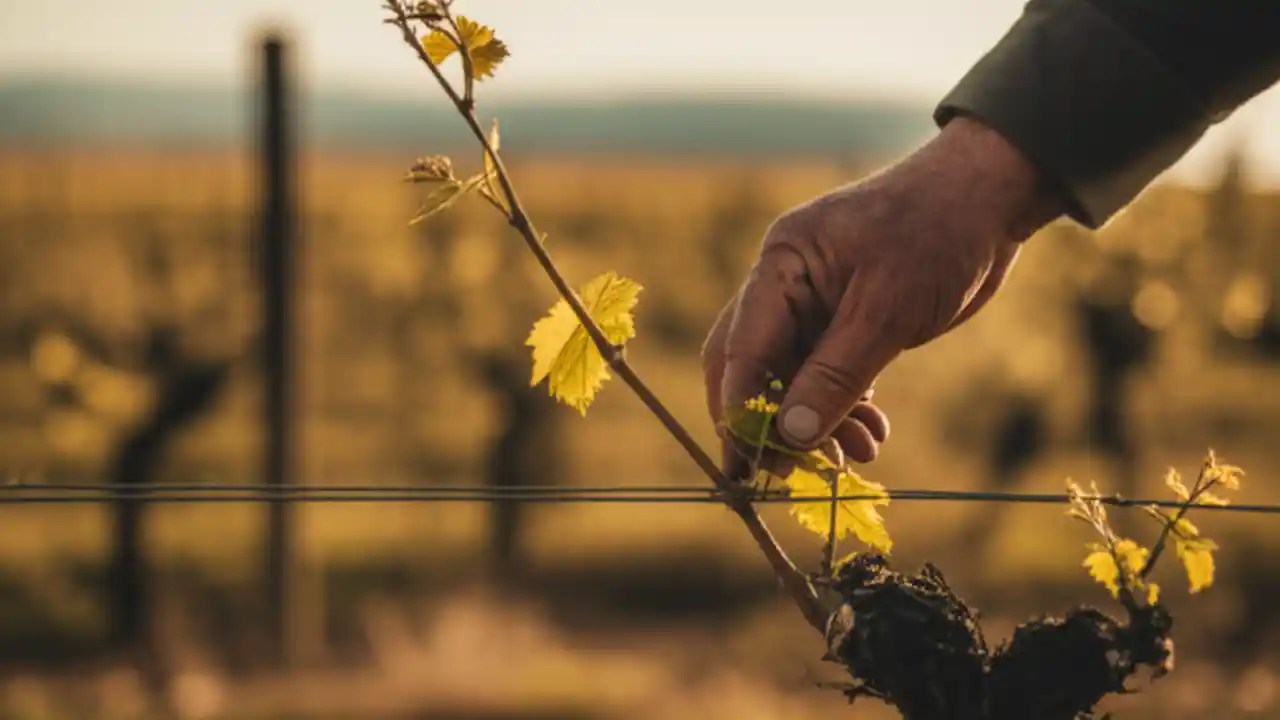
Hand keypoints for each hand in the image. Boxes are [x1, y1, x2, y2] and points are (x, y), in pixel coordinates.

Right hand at [702, 116, 1062, 476]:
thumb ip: (835, 374)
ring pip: (795, 379)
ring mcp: (816, 304)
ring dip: (819, 423)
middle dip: (770, 424)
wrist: (992, 198)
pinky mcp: (849, 321)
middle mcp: (787, 286)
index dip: (741, 411)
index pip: (741, 349)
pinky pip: (830, 375)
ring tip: (858, 457)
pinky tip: (874, 436)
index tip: (747, 466)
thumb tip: (790, 437)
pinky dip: (846, 409)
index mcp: (780, 265)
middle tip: (791, 475)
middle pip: (753, 368)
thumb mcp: (887, 310)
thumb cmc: (936, 234)